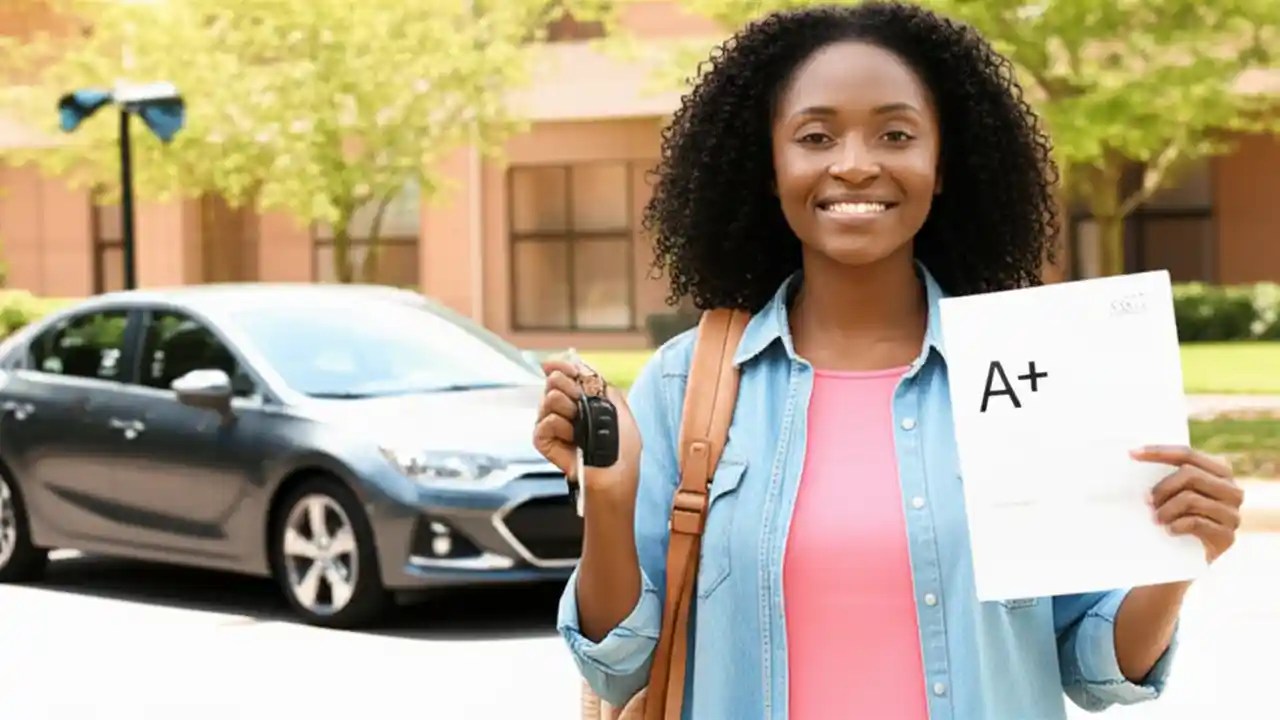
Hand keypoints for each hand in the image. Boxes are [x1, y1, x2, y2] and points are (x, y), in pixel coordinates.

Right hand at [532, 358, 641, 496]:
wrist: (617, 471)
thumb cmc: (622, 444)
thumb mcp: (616, 403)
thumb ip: (594, 379)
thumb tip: (565, 362)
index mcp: (579, 396)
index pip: (563, 370)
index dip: (566, 367)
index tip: (574, 373)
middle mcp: (562, 406)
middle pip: (553, 380)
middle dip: (572, 389)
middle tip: (583, 407)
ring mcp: (550, 422)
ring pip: (549, 398)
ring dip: (570, 410)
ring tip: (581, 427)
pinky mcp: (542, 439)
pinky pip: (545, 422)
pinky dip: (562, 428)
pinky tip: (572, 439)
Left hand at [1131, 445, 1244, 562]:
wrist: (1183, 562)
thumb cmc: (1174, 520)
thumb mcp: (1172, 494)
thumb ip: (1167, 476)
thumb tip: (1133, 457)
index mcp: (1220, 472)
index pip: (1188, 454)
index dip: (1159, 452)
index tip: (1132, 454)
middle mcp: (1232, 490)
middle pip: (1190, 474)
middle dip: (1162, 487)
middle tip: (1146, 501)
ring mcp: (1232, 514)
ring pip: (1191, 499)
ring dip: (1165, 509)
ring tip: (1156, 519)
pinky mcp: (1227, 536)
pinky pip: (1196, 522)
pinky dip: (1176, 525)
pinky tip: (1169, 531)